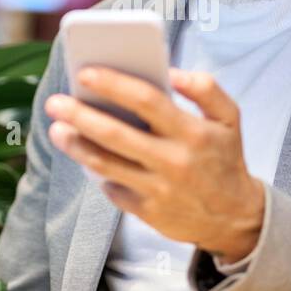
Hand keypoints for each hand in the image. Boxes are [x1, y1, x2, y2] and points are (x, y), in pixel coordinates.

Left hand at [44, 67, 264, 260]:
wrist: (236, 218)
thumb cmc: (225, 158)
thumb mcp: (230, 118)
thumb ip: (206, 89)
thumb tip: (172, 72)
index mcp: (192, 132)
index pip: (147, 101)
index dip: (113, 84)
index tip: (85, 72)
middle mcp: (173, 161)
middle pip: (116, 134)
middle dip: (80, 116)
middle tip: (55, 102)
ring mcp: (158, 189)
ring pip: (106, 164)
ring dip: (76, 145)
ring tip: (57, 129)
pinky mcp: (148, 212)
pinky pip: (112, 189)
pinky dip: (96, 172)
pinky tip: (83, 157)